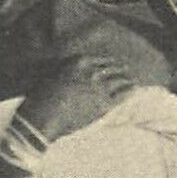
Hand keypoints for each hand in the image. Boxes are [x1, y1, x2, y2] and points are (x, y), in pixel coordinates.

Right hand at [16, 54, 137, 140]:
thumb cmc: (41, 98)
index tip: (112, 64)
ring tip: (131, 79)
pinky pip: (123, 94)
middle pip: (113, 67)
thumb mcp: (52, 74)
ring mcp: (100, 88)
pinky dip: (130, 90)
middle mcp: (92, 71)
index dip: (108, 62)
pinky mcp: (104, 104)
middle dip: (120, 68)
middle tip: (124, 70)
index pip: (101, 58)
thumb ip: (67, 69)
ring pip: (121, 79)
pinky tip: (135, 89)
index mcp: (79, 61)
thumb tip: (74, 70)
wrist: (43, 118)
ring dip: (127, 78)